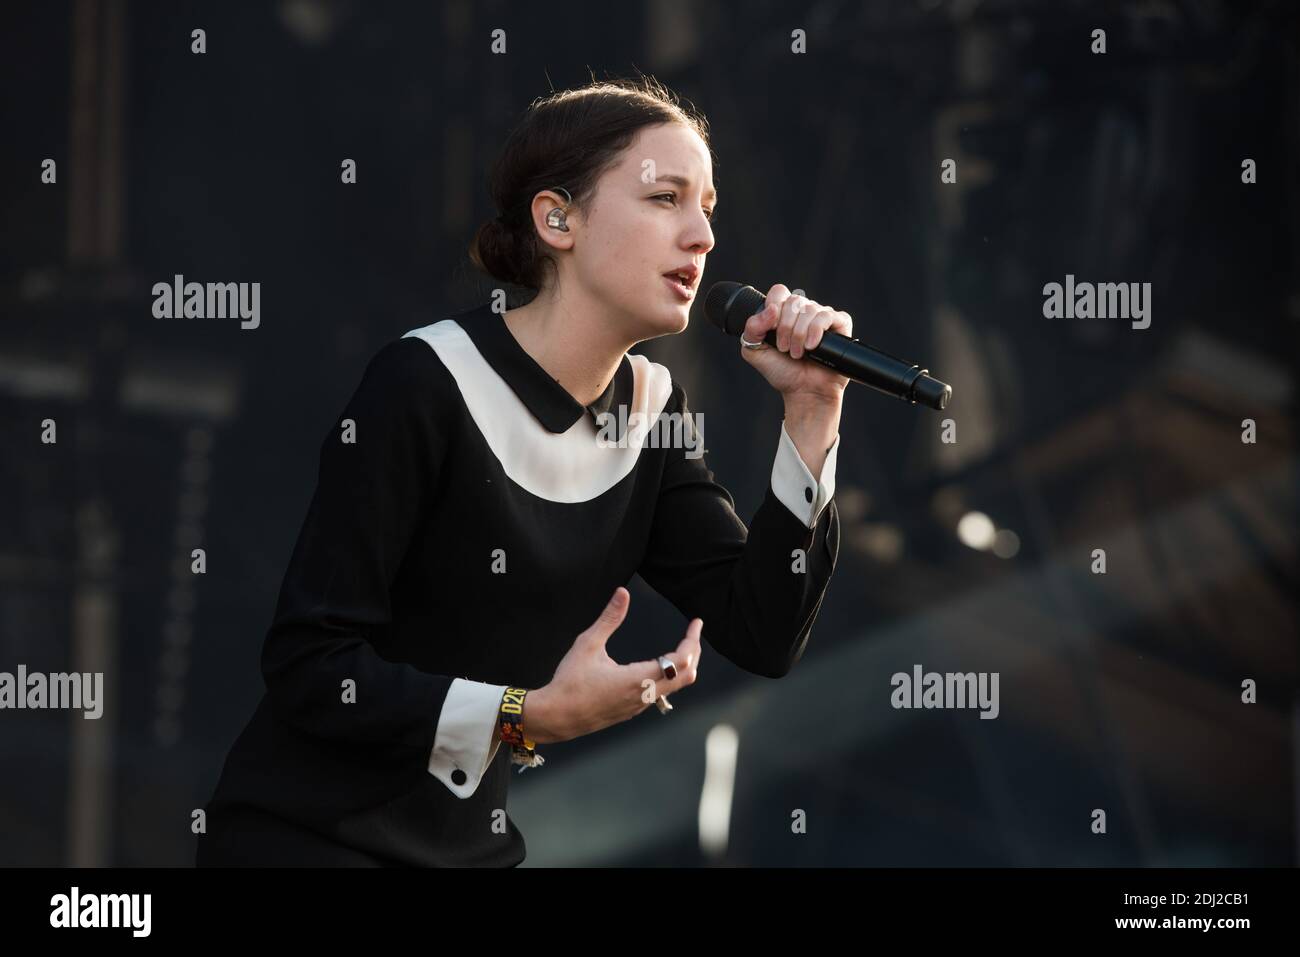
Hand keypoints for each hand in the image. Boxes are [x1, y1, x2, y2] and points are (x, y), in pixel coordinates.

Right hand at [524, 587, 701, 743]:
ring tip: (682, 646)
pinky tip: (660, 666)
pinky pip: (661, 694)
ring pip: (675, 687)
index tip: (696, 623)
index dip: (692, 640)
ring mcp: (639, 706)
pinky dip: (670, 677)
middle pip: (687, 675)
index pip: (680, 660)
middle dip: (694, 652)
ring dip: (684, 666)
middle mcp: (644, 695)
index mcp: (637, 679)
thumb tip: (623, 592)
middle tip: (693, 632)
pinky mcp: (631, 711)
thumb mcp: (587, 644)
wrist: (556, 717)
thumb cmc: (569, 681)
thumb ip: (609, 618)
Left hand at [740, 283, 852, 403]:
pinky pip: (828, 315)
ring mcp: (822, 317)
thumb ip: (752, 328)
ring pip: (810, 309)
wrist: (803, 391)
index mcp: (784, 312)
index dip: (774, 308)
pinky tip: (812, 346)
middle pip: (794, 301)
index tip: (771, 331)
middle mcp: (803, 311)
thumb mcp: (755, 350)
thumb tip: (772, 309)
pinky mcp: (839, 324)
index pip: (779, 292)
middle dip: (785, 328)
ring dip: (799, 334)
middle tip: (784, 348)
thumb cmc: (781, 371)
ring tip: (797, 353)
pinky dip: (816, 331)